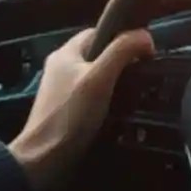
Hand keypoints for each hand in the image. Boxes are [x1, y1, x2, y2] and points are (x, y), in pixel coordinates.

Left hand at [8, 28, 153, 190]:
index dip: (123, 36)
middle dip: (122, 61)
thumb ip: (122, 51)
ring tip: (135, 92)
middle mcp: (61, 67)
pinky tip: (119, 109)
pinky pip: (93, 93)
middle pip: (100, 53)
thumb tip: (146, 35)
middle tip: (142, 73)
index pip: (99, 31)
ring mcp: (62, 88)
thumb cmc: (71, 115)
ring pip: (97, 74)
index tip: (143, 52)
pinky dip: (108, 97)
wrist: (44, 159)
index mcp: (65, 53)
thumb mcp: (99, 78)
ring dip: (117, 81)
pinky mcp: (66, 108)